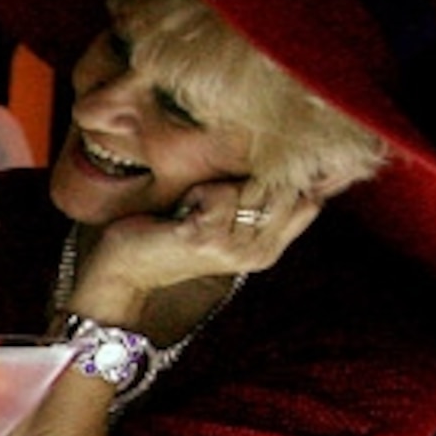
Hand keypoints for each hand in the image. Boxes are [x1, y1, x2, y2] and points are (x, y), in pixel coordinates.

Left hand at [84, 179, 320, 307]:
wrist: (125, 268)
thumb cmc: (169, 235)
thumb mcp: (222, 223)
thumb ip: (255, 204)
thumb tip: (291, 167)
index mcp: (269, 249)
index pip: (310, 203)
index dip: (292, 178)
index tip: (260, 170)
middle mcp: (259, 253)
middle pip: (285, 192)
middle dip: (253, 178)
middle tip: (215, 193)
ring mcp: (233, 249)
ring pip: (251, 190)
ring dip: (220, 186)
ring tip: (196, 204)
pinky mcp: (205, 239)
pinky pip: (219, 194)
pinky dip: (200, 191)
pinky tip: (184, 208)